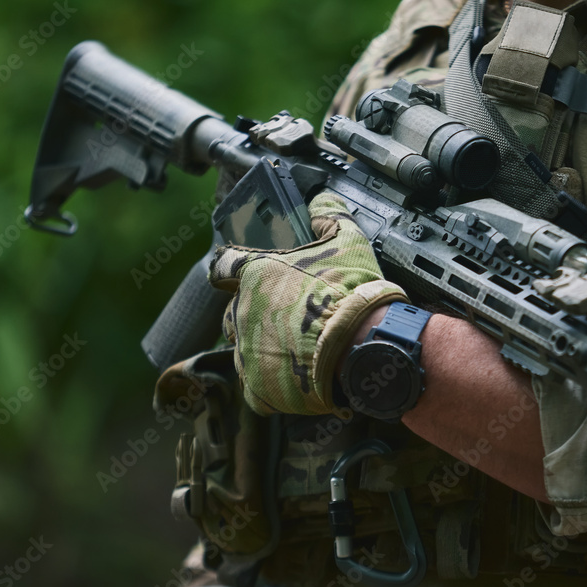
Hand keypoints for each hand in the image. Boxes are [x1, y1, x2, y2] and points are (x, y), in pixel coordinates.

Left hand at [208, 192, 407, 414]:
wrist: (362, 346)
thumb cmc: (352, 294)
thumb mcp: (348, 241)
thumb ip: (330, 216)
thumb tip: (322, 199)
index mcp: (257, 275)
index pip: (224, 265)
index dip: (231, 267)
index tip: (237, 271)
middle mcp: (243, 312)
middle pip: (233, 311)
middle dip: (253, 312)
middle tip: (287, 315)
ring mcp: (247, 352)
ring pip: (244, 347)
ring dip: (262, 346)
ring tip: (295, 348)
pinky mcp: (258, 387)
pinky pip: (256, 385)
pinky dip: (272, 381)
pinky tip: (295, 376)